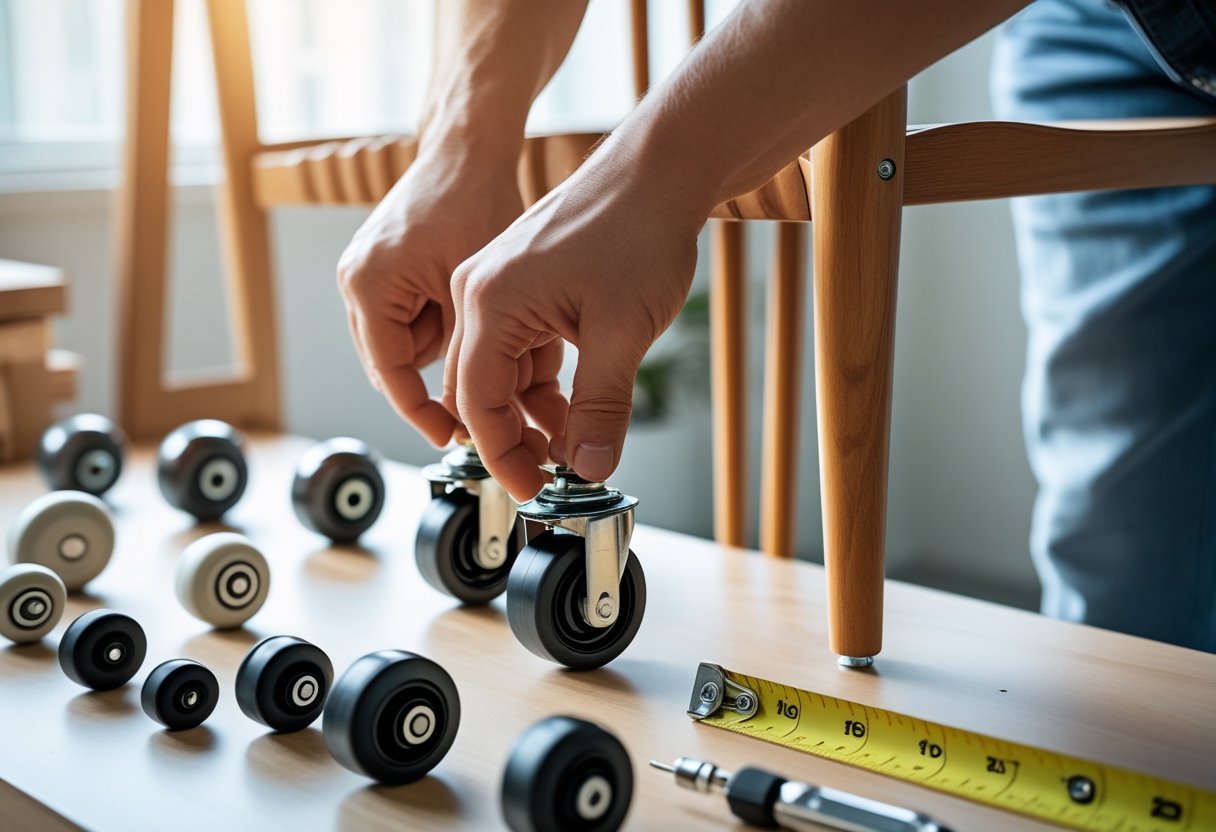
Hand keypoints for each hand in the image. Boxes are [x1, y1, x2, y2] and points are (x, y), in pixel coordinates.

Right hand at [337, 145, 522, 445]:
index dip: (426, 413)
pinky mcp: (383, 267)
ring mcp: (365, 272)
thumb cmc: (480, 202)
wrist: (468, 148)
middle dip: (441, 377)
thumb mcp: (481, 291)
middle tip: (486, 392)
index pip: (392, 376)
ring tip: (485, 319)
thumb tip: (482, 418)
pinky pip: (411, 316)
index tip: (455, 438)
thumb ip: (474, 355)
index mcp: (369, 287)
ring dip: (446, 346)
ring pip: (408, 343)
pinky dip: (442, 321)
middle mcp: (356, 281)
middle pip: (396, 364)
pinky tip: (471, 305)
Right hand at [445, 155, 702, 500]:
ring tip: (577, 439)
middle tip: (556, 471)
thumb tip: (589, 467)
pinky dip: (540, 378)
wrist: (659, 169)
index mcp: (489, 302)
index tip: (534, 489)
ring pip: (496, 369)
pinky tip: (577, 399)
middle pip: (476, 389)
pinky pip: (514, 343)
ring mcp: (497, 281)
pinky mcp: (520, 279)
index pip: (476, 404)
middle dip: (512, 437)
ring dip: (529, 410)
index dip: (503, 456)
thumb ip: (600, 408)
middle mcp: (480, 290)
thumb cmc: (638, 230)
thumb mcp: (622, 333)